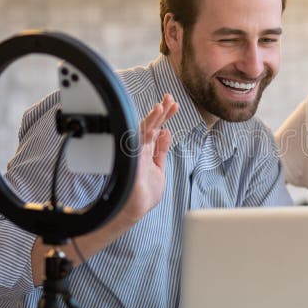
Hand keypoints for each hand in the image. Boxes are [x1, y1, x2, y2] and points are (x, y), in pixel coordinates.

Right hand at [119, 94, 178, 221]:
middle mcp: (141, 149)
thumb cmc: (143, 194)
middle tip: (171, 98)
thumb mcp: (159, 169)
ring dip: (158, 114)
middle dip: (163, 111)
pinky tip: (158, 113)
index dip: (165, 117)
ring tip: (166, 103)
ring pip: (147, 127)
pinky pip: (142, 134)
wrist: (133, 209)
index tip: (174, 105)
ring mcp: (136, 151)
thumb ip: (162, 151)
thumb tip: (167, 133)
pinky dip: (150, 123)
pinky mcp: (133, 153)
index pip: (157, 130)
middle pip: (153, 125)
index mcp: (147, 152)